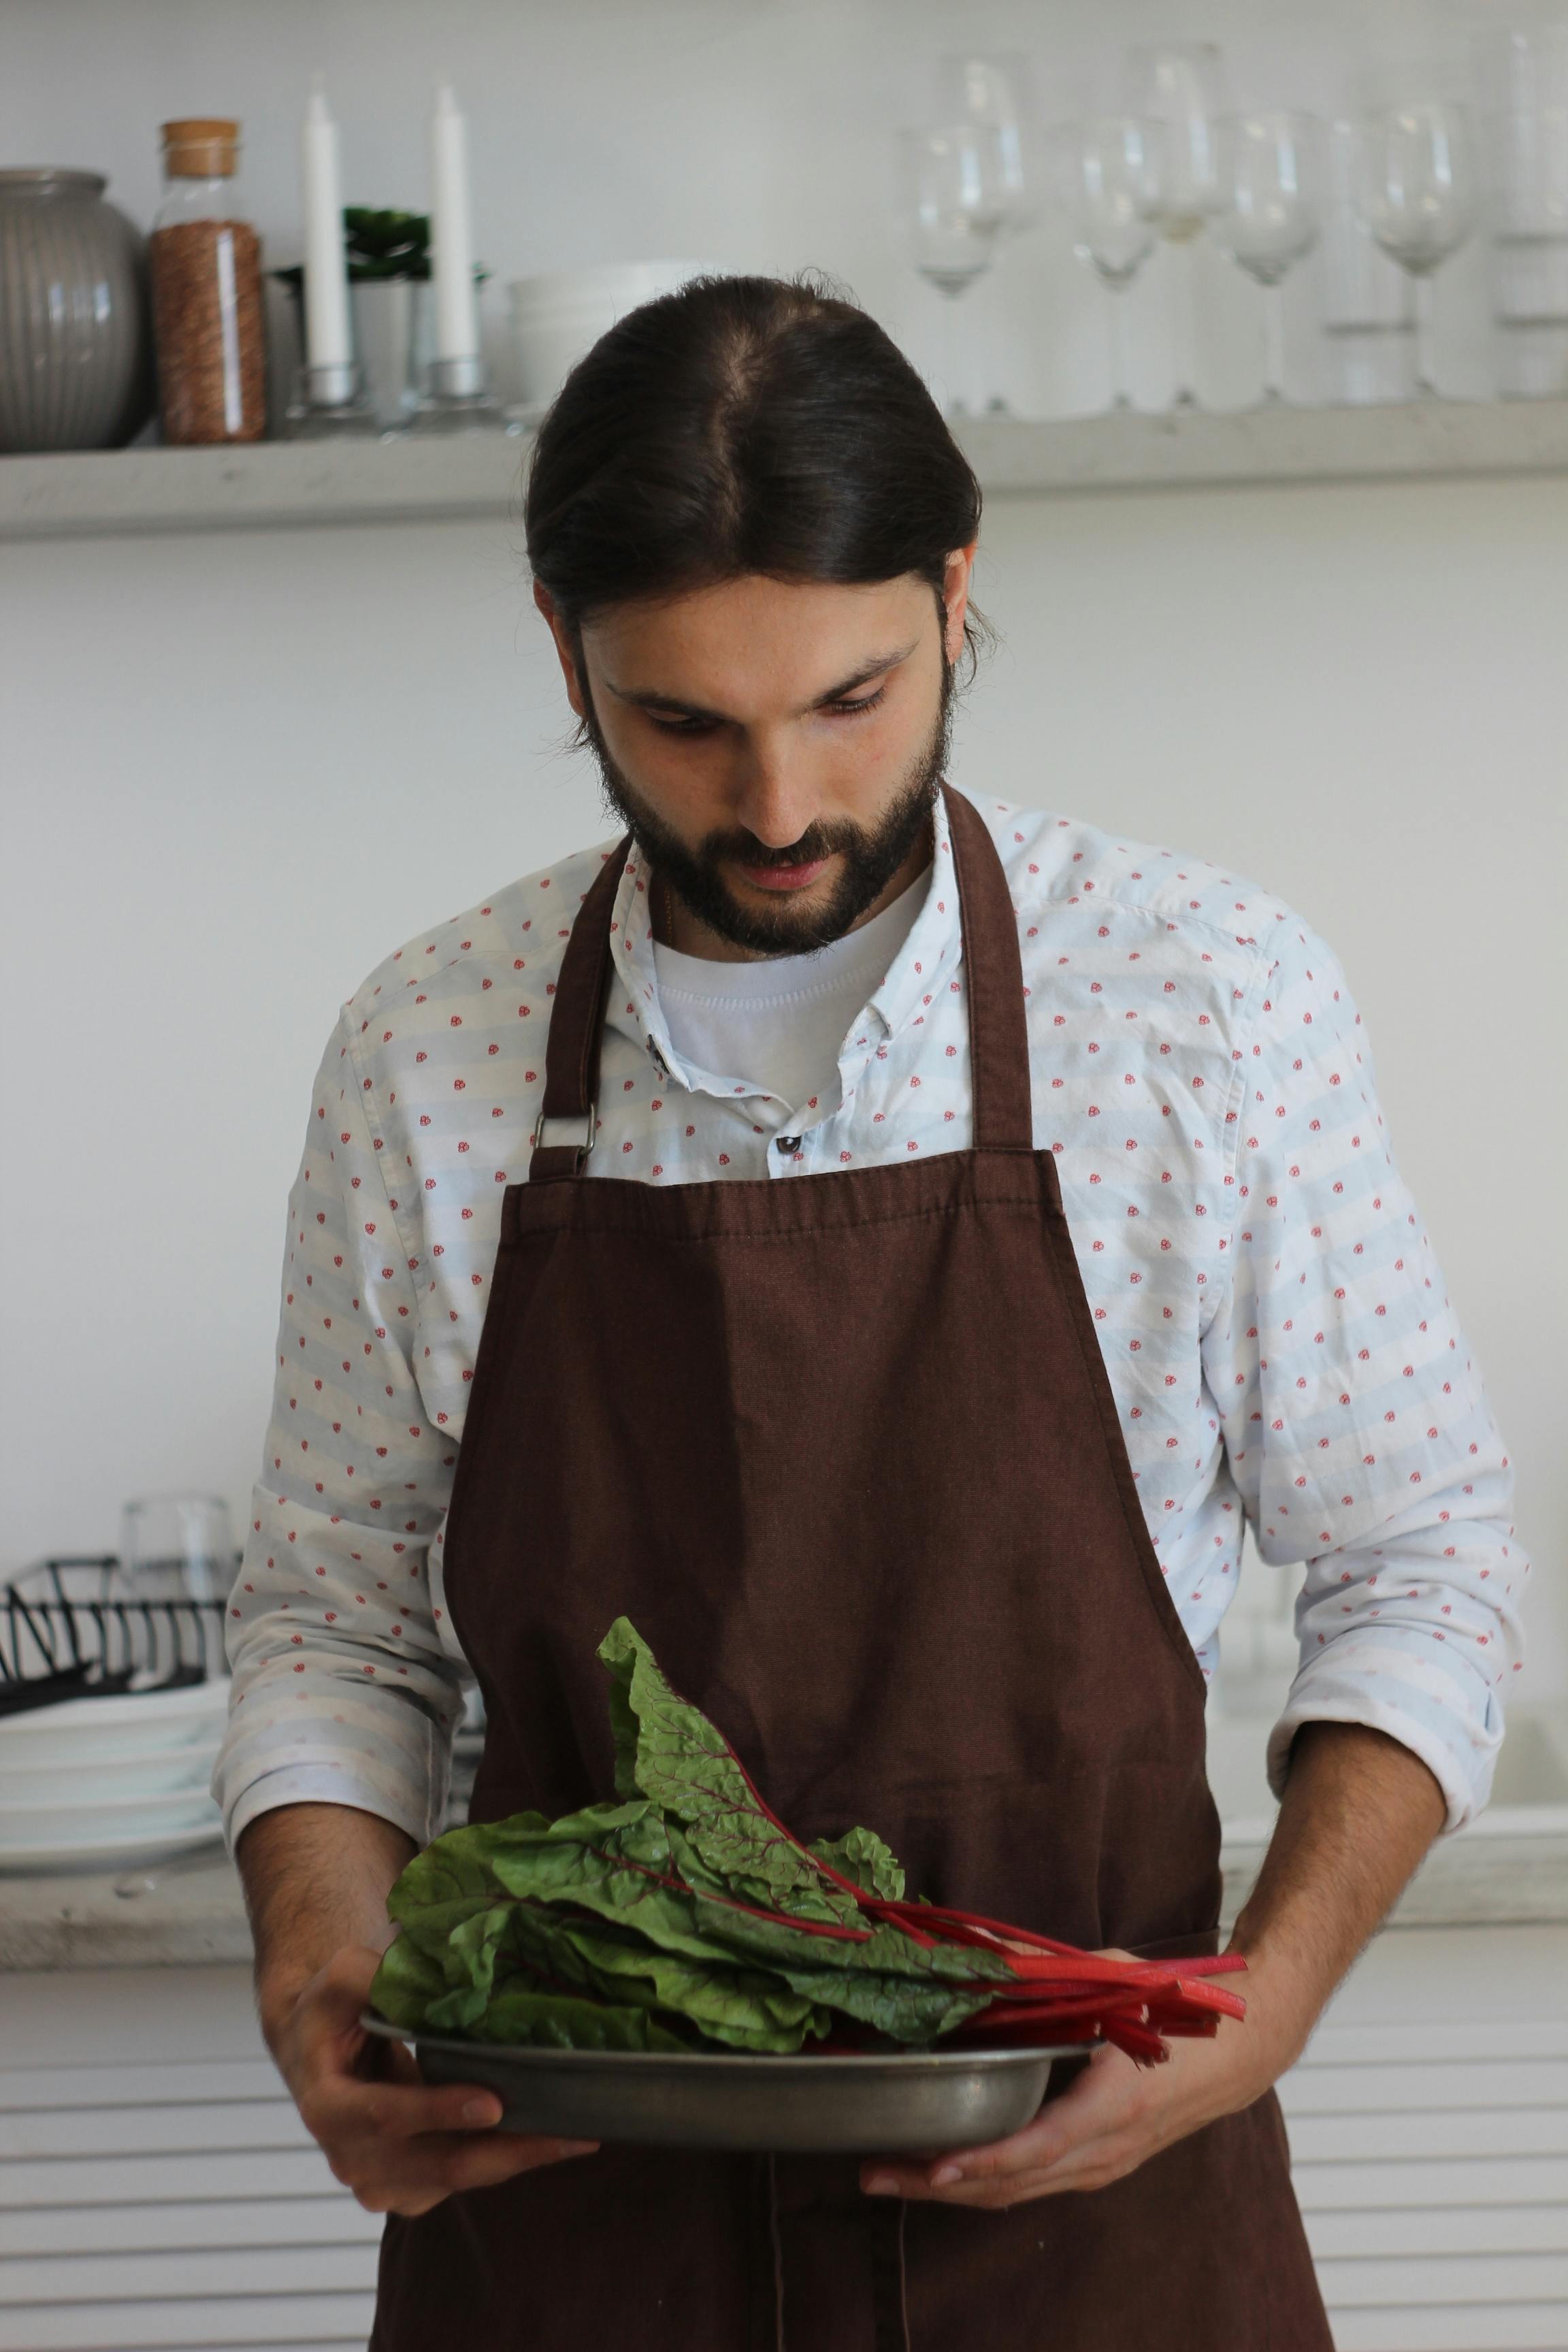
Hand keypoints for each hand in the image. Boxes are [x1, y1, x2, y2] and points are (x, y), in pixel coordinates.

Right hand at [264, 1944, 598, 2217]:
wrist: (319, 2052)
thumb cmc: (333, 2008)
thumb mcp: (342, 1977)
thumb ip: (376, 1977)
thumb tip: (438, 1983)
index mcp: (328, 2107)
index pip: (385, 2115)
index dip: (438, 2111)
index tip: (493, 2104)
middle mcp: (353, 2159)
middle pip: (438, 2164)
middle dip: (507, 2151)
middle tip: (569, 2134)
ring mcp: (383, 2182)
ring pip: (460, 2178)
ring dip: (518, 2160)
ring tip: (580, 2137)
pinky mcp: (412, 2189)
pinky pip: (465, 2179)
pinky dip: (507, 2161)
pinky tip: (550, 2138)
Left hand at [859, 1950, 1277, 2210]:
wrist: (1232, 2058)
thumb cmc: (1172, 2012)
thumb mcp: (1114, 1978)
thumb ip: (1045, 1968)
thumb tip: (978, 1945)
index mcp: (1111, 2102)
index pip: (1038, 2145)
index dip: (983, 2160)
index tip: (934, 2166)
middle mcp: (1103, 2148)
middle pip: (1013, 2183)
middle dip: (938, 2184)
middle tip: (874, 2174)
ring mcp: (1100, 2167)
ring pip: (1016, 2193)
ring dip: (950, 2191)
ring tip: (889, 2176)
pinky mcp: (1094, 2169)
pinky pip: (1030, 2187)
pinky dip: (982, 2184)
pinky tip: (941, 2172)